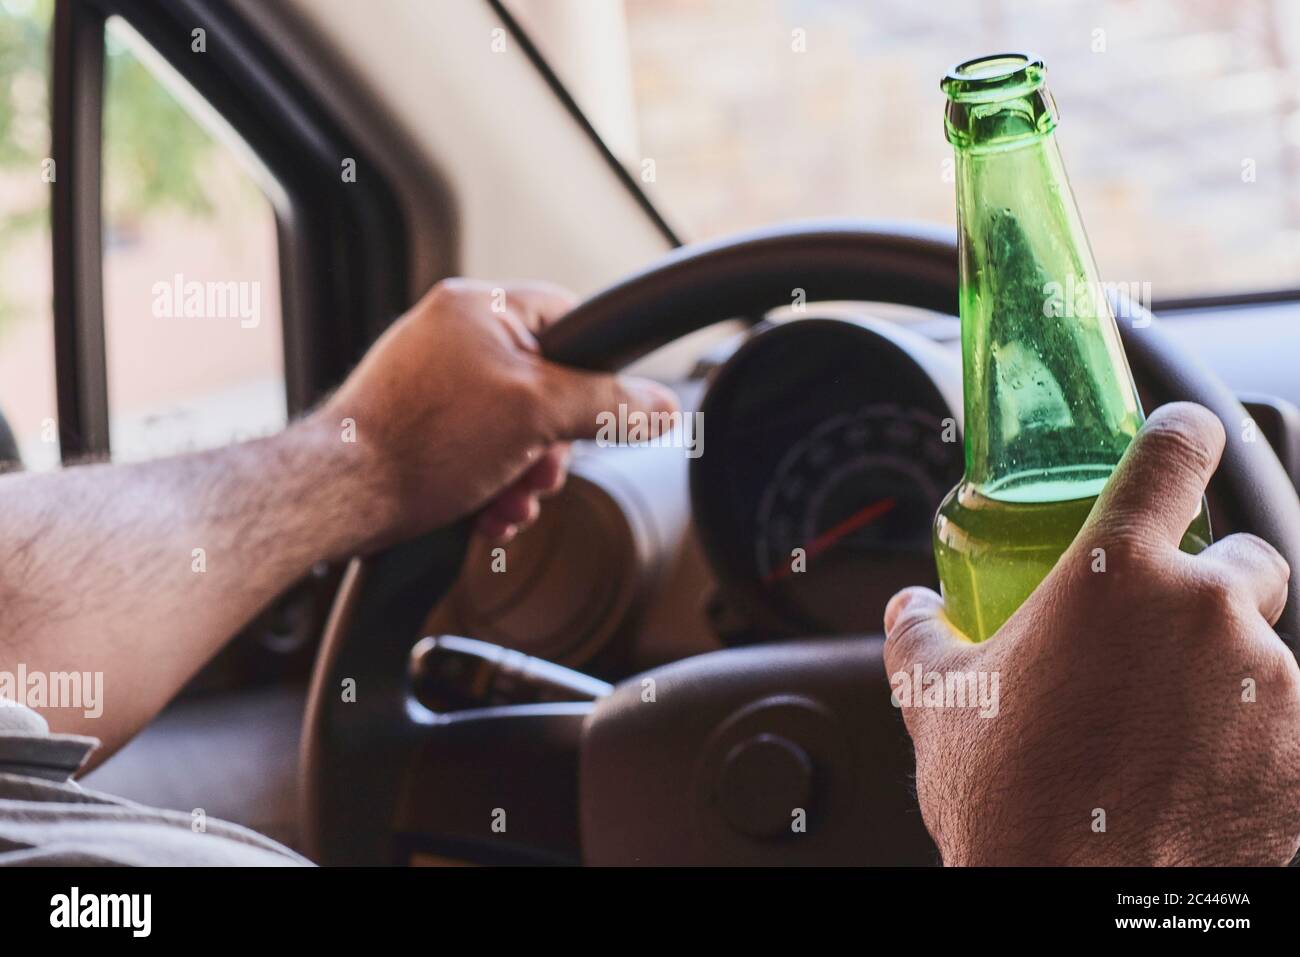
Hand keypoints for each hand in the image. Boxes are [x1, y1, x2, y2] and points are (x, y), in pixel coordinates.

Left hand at [317, 279, 678, 545]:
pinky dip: (492, 482)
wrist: (338, 496)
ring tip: (508, 499)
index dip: (596, 372)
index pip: (571, 319)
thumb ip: (608, 405)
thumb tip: (661, 407)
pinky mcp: (416, 422)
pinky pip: (479, 445)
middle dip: (553, 443)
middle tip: (539, 470)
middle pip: (547, 383)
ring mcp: (432, 379)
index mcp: (480, 307)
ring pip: (514, 424)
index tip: (598, 412)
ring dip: (525, 473)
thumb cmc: (419, 442)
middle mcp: (453, 335)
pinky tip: (487, 510)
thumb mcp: (537, 415)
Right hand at [884, 402, 1299, 865]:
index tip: (1182, 440)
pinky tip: (1196, 777)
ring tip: (1165, 732)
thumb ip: (920, 635)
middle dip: (1208, 589)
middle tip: (1156, 641)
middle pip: (1244, 560)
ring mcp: (1273, 689)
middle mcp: (1210, 614)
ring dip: (1226, 675)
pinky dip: (1254, 740)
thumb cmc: (1009, 800)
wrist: (1076, 908)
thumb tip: (906, 610)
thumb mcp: (939, 703)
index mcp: (1119, 574)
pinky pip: (1288, 727)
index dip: (1181, 435)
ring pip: (1268, 652)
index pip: (1175, 452)